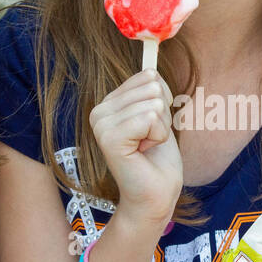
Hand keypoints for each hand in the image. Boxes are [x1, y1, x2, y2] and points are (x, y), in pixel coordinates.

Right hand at [89, 69, 181, 224]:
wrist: (156, 195)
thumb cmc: (158, 158)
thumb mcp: (158, 115)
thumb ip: (152, 89)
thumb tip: (150, 66)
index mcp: (108, 103)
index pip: (149, 76)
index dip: (162, 103)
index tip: (151, 128)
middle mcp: (99, 111)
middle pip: (153, 87)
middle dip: (163, 116)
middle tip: (150, 141)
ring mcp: (101, 124)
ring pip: (154, 103)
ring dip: (161, 128)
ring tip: (147, 147)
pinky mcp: (110, 138)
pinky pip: (150, 118)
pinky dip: (158, 136)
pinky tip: (144, 151)